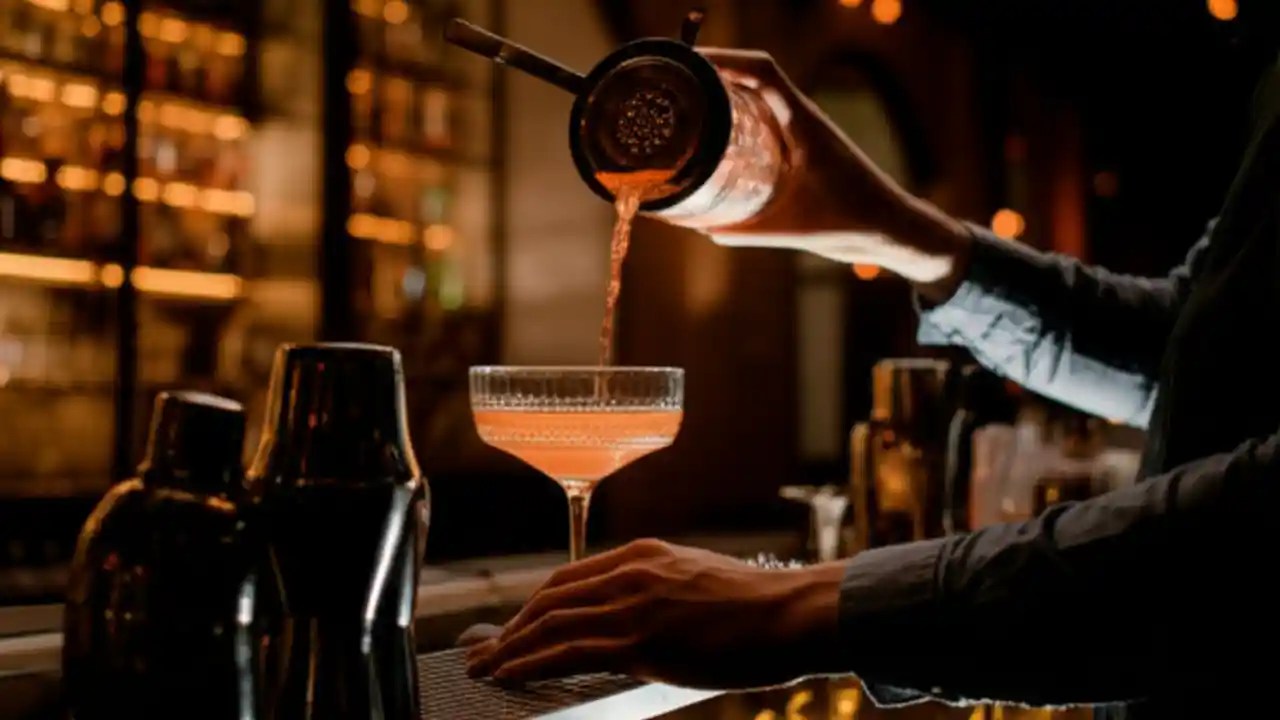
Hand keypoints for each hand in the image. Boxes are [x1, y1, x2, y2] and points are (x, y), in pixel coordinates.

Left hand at [464, 539, 846, 688]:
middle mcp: (630, 572)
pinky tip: (511, 677)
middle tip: (485, 652)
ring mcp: (633, 605)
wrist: (792, 612)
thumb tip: (640, 628)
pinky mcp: (640, 640)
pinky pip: (568, 652)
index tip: (515, 628)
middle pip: (550, 599)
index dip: (534, 606)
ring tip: (485, 670)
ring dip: (509, 649)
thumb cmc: (758, 607)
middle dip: (511, 628)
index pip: (570, 578)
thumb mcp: (698, 584)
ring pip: (550, 624)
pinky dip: (531, 664)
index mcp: (644, 556)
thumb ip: (661, 596)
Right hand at [696, 48, 970, 298]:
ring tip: (689, 99)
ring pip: (764, 93)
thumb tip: (702, 230)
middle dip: (717, 71)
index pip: (764, 73)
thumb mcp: (793, 230)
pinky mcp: (806, 145)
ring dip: (730, 87)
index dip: (726, 60)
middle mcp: (805, 119)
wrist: (892, 229)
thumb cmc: (852, 223)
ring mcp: (806, 129)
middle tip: (678, 83)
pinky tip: (720, 132)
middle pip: (757, 75)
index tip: (691, 64)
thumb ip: (745, 232)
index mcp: (805, 125)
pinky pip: (769, 115)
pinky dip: (744, 113)